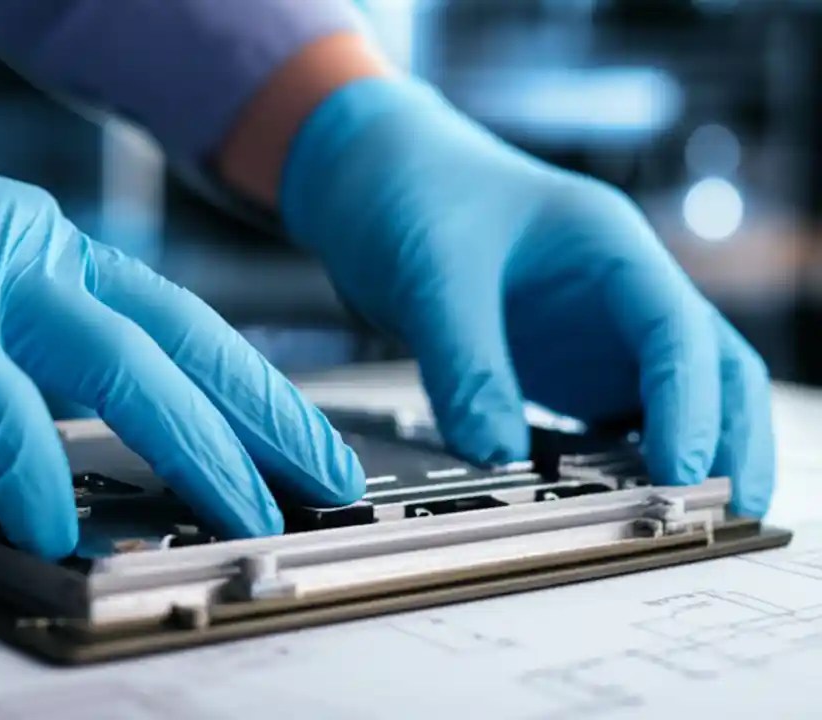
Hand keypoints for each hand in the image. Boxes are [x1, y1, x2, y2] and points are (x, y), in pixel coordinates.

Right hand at [0, 57, 365, 557]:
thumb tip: (31, 406)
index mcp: (33, 246)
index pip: (167, 317)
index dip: (242, 378)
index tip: (290, 430)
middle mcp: (27, 252)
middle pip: (180, 338)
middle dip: (265, 412)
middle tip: (326, 473)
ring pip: (127, 370)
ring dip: (197, 447)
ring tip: (249, 512)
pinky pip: (6, 412)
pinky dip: (40, 476)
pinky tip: (60, 534)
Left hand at [281, 77, 772, 516]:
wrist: (366, 177)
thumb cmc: (410, 192)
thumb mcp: (432, 274)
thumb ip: (466, 365)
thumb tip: (496, 457)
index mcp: (610, 248)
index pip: (678, 332)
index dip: (690, 406)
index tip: (681, 471)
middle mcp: (617, 294)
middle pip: (708, 369)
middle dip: (730, 438)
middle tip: (730, 513)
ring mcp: (592, 332)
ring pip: (666, 401)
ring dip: (683, 456)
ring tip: (684, 523)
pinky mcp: (557, 366)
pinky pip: (605, 421)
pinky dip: (619, 464)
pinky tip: (610, 505)